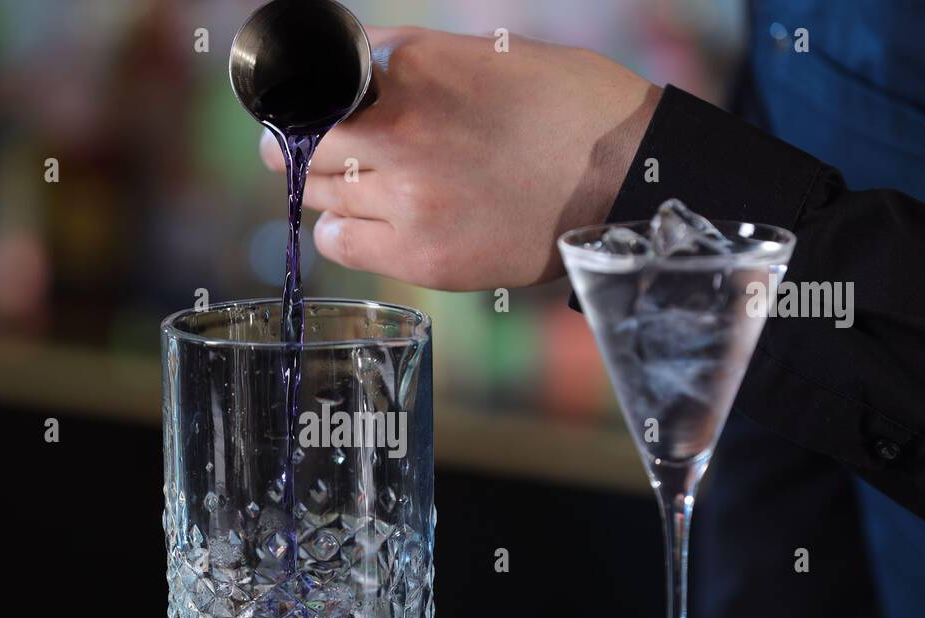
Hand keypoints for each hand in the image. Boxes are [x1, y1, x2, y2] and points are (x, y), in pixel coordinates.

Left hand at [260, 26, 660, 290]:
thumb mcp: (483, 55)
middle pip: (298, 147)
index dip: (306, 103)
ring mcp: (409, 199)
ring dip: (331, 192)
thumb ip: (406, 63)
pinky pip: (339, 243)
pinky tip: (376, 225)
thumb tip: (345, 68)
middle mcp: (400, 132)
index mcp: (413, 68)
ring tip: (372, 191)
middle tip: (323, 155)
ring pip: (316, 198)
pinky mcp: (422, 256)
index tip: (309, 114)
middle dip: (302, 149)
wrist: (626, 174)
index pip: (316, 84)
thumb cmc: (564, 108)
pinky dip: (344, 233)